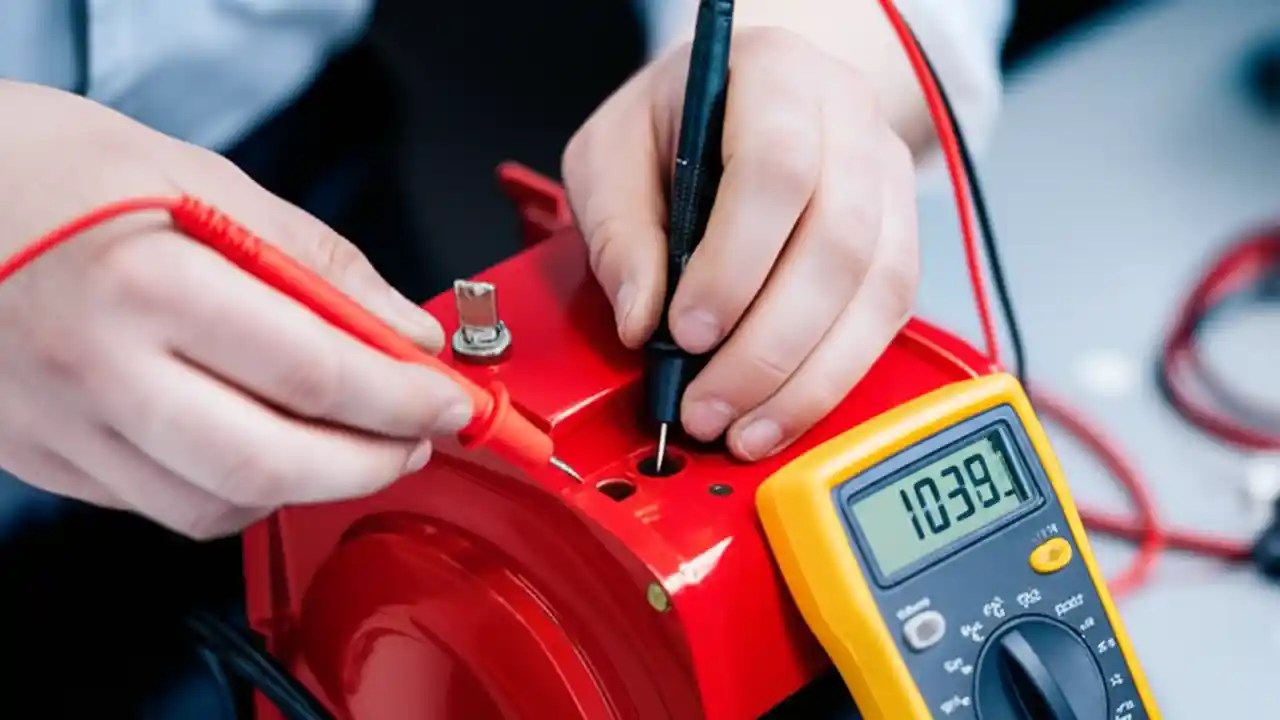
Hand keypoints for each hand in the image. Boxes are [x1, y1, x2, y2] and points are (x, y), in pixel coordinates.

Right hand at [0, 80, 470, 539]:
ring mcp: (62, 426)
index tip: (447, 400)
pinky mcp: (43, 458)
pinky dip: (237, 492)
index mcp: (145, 281)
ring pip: (217, 505)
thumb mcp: (200, 179)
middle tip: (413, 439)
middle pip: (271, 463)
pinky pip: (162, 507)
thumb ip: (316, 261)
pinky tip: (267, 450)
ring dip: (308, 487)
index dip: (402, 397)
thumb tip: (405, 328)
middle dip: (369, 463)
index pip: (312, 371)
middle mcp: (97, 369)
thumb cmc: (54, 167)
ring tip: (353, 445)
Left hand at [563, 27, 919, 460]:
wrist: (748, 102)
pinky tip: (783, 411)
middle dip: (767, 346)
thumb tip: (643, 324)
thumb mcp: (611, 155)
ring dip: (806, 378)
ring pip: (877, 290)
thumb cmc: (674, 124)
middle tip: (707, 405)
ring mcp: (887, 178)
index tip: (686, 329)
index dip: (735, 262)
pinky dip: (834, 377)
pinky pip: (887, 317)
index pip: (776, 167)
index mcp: (775, 75)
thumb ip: (619, 233)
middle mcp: (849, 120)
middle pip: (838, 242)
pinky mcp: (901, 236)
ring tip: (742, 428)